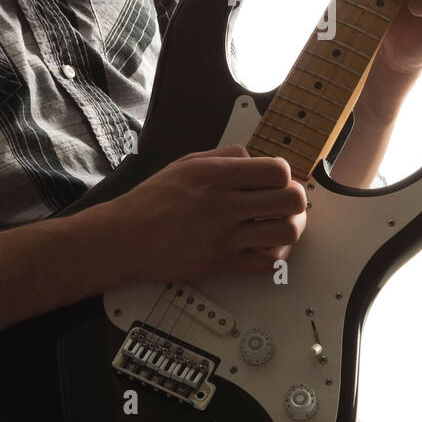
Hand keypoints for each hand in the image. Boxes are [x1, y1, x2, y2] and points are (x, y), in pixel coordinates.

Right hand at [109, 145, 308, 280]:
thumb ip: (225, 157)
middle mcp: (225, 204)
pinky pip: (267, 264)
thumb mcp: (186, 162)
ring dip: (290, 228)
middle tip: (286, 203)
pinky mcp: (222, 263)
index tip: (277, 181)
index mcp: (216, 175)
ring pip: (286, 232)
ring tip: (280, 225)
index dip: (284, 175)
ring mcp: (225, 236)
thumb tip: (254, 159)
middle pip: (291, 200)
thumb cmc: (152, 200)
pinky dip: (275, 256)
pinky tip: (266, 247)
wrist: (126, 238)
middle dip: (295, 200)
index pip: (277, 170)